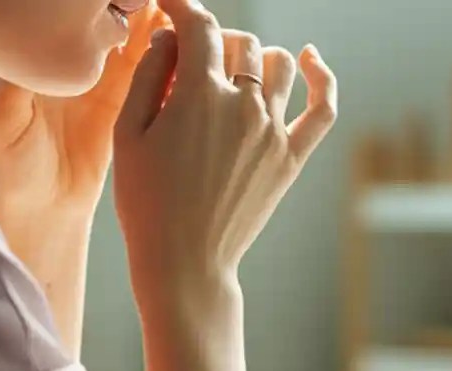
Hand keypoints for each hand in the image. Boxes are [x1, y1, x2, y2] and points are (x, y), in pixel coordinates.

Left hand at [0, 3, 166, 223]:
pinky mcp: (129, 105)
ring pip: (135, 42)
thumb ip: (18, 85)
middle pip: (110, 24)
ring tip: (176, 15)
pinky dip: (167, 59)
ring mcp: (105, 82)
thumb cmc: (17, 167)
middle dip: (133, 8)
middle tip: (157, 2)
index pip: (76, 21)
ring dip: (156, 26)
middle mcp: (77, 63)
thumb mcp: (7, 120)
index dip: (98, 6)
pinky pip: (151, 75)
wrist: (45, 208)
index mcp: (48, 59)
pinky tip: (183, 49)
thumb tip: (30, 43)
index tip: (117, 1)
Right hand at [113, 0, 337, 308]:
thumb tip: (171, 37)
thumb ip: (149, 74)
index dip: (184, 6)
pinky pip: (322, 107)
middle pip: (239, 43)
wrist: (186, 263)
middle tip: (191, 61)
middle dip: (214, 41)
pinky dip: (321, 77)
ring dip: (255, 57)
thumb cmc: (146, 202)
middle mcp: (243, 105)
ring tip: (233, 73)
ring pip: (278, 64)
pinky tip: (311, 59)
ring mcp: (273, 131)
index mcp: (198, 94)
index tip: (172, 3)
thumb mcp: (128, 133)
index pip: (199, 26)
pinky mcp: (291, 158)